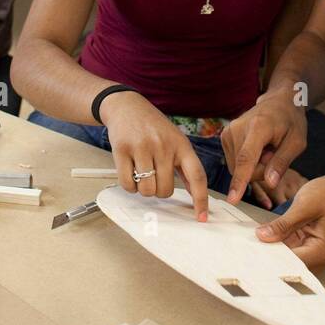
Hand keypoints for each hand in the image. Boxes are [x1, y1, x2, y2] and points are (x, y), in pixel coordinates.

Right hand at [100, 93, 208, 220]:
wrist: (126, 106)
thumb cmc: (153, 127)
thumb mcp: (175, 140)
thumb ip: (185, 166)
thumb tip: (196, 193)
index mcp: (181, 145)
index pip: (197, 176)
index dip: (201, 199)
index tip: (202, 217)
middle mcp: (164, 146)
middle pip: (166, 190)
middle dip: (159, 190)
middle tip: (154, 177)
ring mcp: (142, 147)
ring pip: (147, 190)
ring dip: (143, 189)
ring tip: (142, 174)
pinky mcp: (122, 149)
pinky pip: (128, 184)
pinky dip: (129, 186)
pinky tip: (130, 172)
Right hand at [220, 88, 306, 203]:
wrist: (278, 102)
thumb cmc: (290, 121)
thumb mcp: (297, 142)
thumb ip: (282, 163)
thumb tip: (270, 183)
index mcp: (258, 127)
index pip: (246, 159)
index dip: (240, 181)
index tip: (232, 199)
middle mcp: (237, 128)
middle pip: (244, 168)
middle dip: (261, 170)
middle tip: (275, 153)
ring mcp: (228, 132)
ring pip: (238, 168)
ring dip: (254, 166)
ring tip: (267, 149)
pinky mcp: (224, 137)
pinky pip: (235, 163)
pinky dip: (248, 163)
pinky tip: (258, 149)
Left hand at [254, 174, 324, 268]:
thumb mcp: (305, 205)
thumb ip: (283, 223)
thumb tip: (262, 237)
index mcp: (322, 250)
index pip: (291, 263)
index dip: (270, 259)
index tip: (251, 255)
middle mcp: (319, 256)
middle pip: (288, 263)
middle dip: (268, 256)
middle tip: (245, 250)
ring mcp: (313, 250)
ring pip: (286, 256)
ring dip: (270, 249)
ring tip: (249, 245)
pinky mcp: (307, 243)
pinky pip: (288, 247)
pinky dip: (276, 241)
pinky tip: (261, 237)